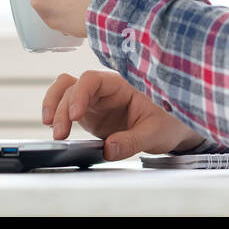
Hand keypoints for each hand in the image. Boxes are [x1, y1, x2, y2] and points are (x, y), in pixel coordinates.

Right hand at [42, 69, 205, 161]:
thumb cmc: (170, 120)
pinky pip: (68, 109)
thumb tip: (108, 149)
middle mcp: (105, 90)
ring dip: (54, 107)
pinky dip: (58, 116)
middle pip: (72, 86)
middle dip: (61, 107)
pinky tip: (57, 130)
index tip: (75, 114)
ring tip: (53, 131)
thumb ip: (132, 141)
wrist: (175, 127)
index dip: (80, 93)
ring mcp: (96, 102)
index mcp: (121, 84)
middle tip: (60, 133)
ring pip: (65, 92)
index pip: (92, 79)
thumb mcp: (156, 133)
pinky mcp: (91, 115)